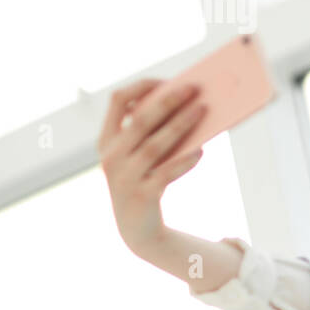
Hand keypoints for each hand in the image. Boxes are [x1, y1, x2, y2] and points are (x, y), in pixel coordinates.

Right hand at [97, 78, 206, 261]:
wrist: (137, 229)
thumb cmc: (146, 180)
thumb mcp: (142, 155)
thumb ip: (155, 132)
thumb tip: (191, 104)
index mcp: (106, 140)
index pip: (118, 101)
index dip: (142, 87)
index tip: (167, 80)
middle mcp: (110, 156)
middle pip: (140, 121)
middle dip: (168, 101)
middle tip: (194, 89)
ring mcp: (124, 177)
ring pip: (155, 145)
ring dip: (181, 125)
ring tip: (203, 111)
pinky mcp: (142, 195)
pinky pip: (167, 173)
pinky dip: (185, 160)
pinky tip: (202, 150)